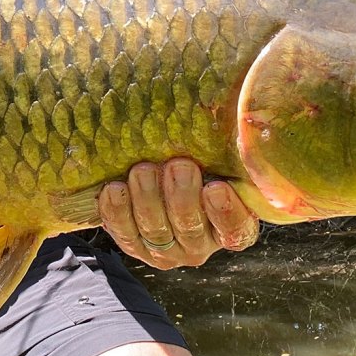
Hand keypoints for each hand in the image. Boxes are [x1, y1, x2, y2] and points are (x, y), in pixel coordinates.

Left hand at [98, 158, 259, 268]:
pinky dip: (117, 211)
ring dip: (148, 199)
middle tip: (178, 165)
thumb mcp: (219, 160)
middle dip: (182, 196)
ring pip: (155, 231)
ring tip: (142, 170)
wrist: (158, 183)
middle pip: (190, 228)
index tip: (216, 187)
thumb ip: (227, 150)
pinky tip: (114, 188)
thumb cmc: (200, 164)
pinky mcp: (134, 246)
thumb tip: (242, 106)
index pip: (236, 229)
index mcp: (231, 226)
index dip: (227, 212)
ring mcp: (165, 250)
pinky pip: (123, 232)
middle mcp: (199, 244)